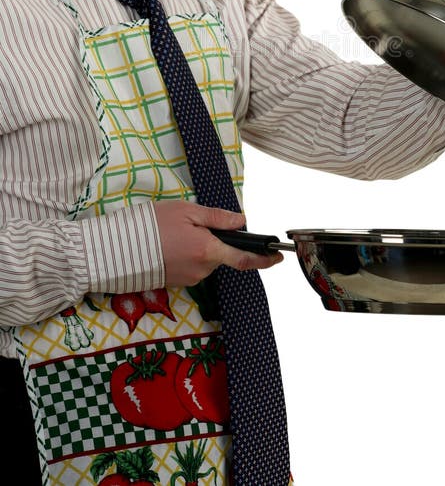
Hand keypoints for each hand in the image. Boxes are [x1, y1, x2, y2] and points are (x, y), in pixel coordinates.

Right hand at [154, 201, 282, 286]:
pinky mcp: (176, 283)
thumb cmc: (151, 225)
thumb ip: (217, 218)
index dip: (264, 259)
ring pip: (206, 260)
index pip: (244, 259)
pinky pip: (192, 266)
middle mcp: (202, 270)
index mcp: (208, 251)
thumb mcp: (186, 211)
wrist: (116, 250)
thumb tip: (242, 220)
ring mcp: (189, 279)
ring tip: (175, 232)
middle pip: (220, 255)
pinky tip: (170, 244)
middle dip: (213, 240)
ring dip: (199, 247)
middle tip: (191, 224)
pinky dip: (187, 254)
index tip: (278, 257)